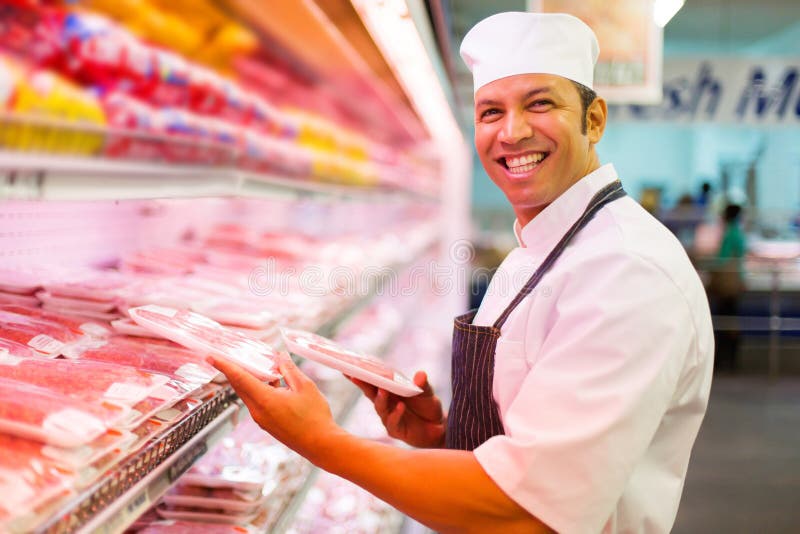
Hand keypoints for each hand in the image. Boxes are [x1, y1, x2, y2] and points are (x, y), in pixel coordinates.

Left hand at [209, 353, 344, 462]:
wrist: (320, 445)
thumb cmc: (314, 417)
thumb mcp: (305, 386)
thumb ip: (290, 370)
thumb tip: (281, 358)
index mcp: (265, 400)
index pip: (239, 378)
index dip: (225, 365)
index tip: (211, 356)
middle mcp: (258, 411)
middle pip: (240, 386)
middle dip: (235, 370)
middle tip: (233, 355)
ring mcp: (261, 419)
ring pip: (249, 394)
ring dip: (250, 379)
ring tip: (260, 365)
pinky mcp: (267, 424)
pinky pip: (257, 402)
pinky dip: (259, 389)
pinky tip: (273, 382)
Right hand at [349, 371, 444, 448]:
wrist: (437, 428)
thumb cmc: (427, 407)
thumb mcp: (427, 392)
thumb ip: (423, 384)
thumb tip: (420, 374)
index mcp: (389, 390)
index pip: (372, 380)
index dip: (361, 372)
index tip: (349, 364)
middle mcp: (385, 403)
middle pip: (370, 392)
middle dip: (361, 383)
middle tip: (354, 374)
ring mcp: (388, 416)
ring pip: (380, 407)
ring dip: (380, 398)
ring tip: (383, 390)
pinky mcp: (395, 429)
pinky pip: (392, 421)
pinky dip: (395, 414)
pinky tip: (401, 407)